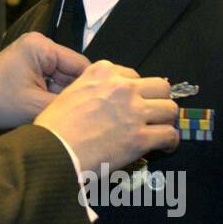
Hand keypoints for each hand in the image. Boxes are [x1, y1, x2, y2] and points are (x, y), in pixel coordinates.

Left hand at [0, 32, 90, 128]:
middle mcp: (39, 46)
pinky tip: (52, 111)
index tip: (100, 107)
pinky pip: (52, 83)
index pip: (81, 64)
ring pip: (63, 80)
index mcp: (41, 47)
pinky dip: (53, 97)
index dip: (91, 87)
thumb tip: (94, 108)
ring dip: (63, 97)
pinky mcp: (29, 68)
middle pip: (73, 72)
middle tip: (83, 115)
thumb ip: (68, 105)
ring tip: (64, 115)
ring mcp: (33, 56)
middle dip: (75, 93)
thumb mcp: (36, 107)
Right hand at [33, 60, 178, 172]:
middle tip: (151, 114)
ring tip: (158, 130)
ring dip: (165, 121)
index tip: (132, 102)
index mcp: (102, 72)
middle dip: (157, 100)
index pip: (133, 74)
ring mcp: (133, 112)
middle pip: (160, 86)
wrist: (53, 151)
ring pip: (170, 109)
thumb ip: (92, 89)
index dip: (135, 90)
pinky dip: (169, 142)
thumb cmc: (54, 127)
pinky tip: (163, 147)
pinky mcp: (140, 137)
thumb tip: (104, 102)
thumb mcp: (69, 93)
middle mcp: (122, 87)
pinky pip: (170, 135)